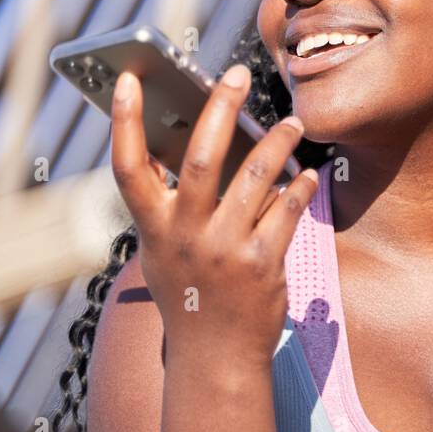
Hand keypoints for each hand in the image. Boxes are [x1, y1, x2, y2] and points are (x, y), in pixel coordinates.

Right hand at [108, 63, 317, 367]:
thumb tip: (185, 141)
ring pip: (257, 177)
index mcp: (153, 228)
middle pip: (201, 158)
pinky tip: (308, 174)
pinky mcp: (262, 263)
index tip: (129, 78)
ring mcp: (224, 249)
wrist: (215, 357)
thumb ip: (170, 205)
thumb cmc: (188, 292)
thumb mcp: (162, 250)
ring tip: (294, 122)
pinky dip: (301, 187)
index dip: (124, 121)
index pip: (129, 167)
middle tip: (237, 74)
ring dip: (278, 142)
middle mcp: (184, 235)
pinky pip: (287, 210)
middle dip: (220, 108)